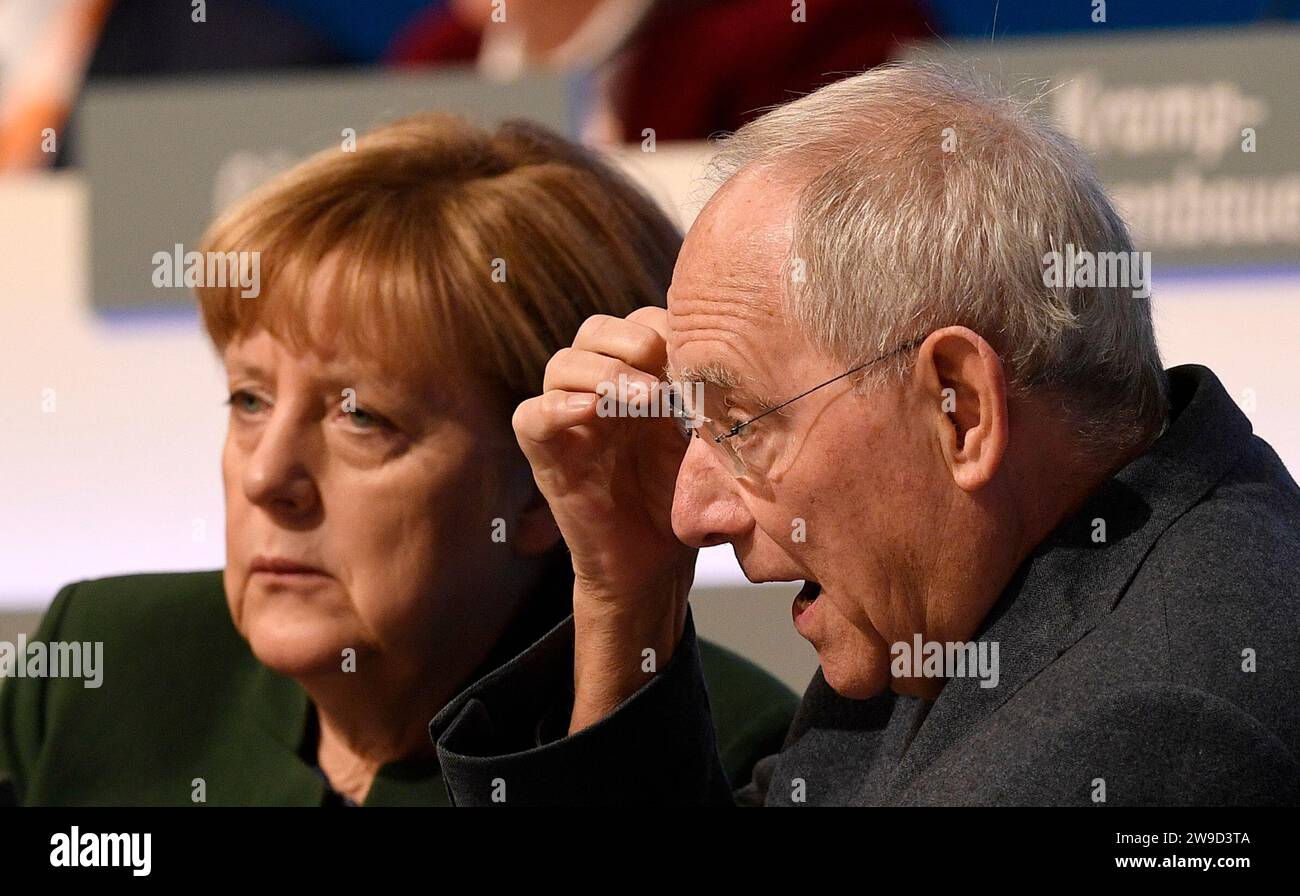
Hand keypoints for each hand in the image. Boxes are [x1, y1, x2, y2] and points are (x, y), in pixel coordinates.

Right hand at [513, 307, 696, 730]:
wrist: (654, 568)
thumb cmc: (683, 503)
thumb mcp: (705, 444)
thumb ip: (714, 404)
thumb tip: (756, 366)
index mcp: (640, 380)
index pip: (640, 324)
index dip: (665, 327)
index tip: (696, 356)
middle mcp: (599, 392)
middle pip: (595, 331)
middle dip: (630, 339)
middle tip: (665, 369)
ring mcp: (570, 422)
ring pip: (562, 364)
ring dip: (603, 372)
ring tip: (644, 399)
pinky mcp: (546, 458)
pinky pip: (531, 417)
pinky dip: (556, 407)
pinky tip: (591, 412)